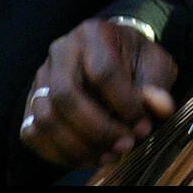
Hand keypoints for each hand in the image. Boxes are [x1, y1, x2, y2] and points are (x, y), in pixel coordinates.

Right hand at [19, 18, 177, 167]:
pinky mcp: (32, 102)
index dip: (124, 104)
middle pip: (66, 96)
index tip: (143, 126)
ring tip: (110, 155)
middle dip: (98, 129)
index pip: (103, 72)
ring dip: (79, 146)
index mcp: (94, 34)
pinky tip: (88, 158)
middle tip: (125, 145)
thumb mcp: (155, 64)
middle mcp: (61, 51)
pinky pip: (33, 133)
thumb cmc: (135, 60)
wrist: (114, 54)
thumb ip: (156, 85)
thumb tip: (161, 107)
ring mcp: (42, 77)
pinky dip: (59, 154)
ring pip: (46, 118)